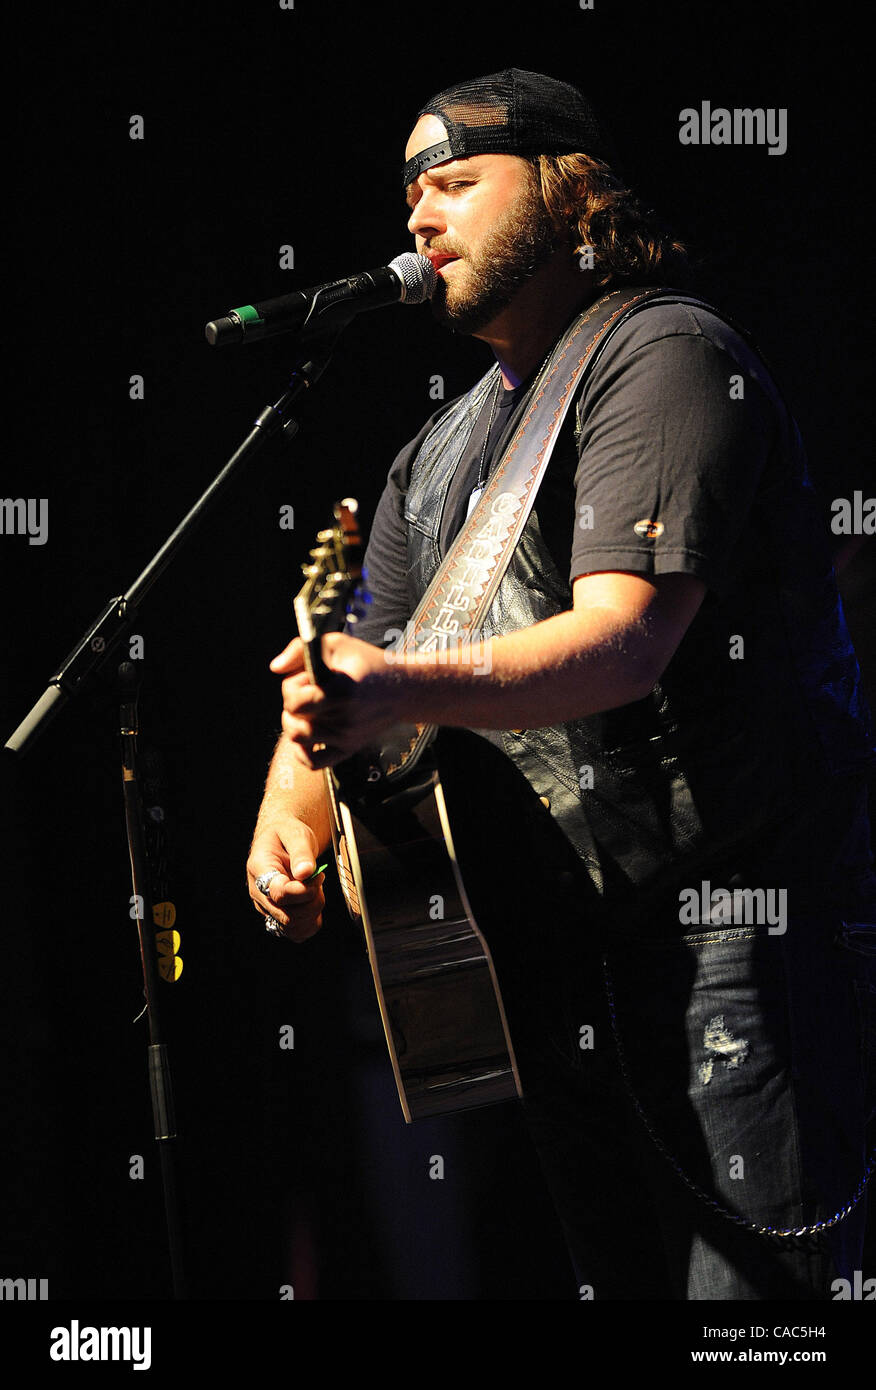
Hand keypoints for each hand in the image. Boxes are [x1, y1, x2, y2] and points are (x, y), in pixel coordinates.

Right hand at [247, 821, 324, 942]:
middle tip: (318, 879)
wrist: (282, 842)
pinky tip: (313, 904)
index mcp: (259, 869)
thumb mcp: (296, 834)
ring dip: (313, 911)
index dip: (302, 891)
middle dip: (312, 901)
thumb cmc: (287, 836)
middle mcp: (259, 893)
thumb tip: (306, 873)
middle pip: (287, 915)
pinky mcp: (277, 917)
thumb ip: (301, 852)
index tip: (317, 876)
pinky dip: (311, 923)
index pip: (278, 893)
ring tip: (315, 889)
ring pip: (292, 927)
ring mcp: (267, 908)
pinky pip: (296, 933)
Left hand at [271, 632, 402, 769]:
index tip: (307, 678)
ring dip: (294, 722)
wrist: (403, 690)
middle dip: (293, 701)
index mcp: (342, 692)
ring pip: (297, 739)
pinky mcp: (348, 749)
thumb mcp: (336, 643)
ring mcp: (346, 738)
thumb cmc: (366, 663)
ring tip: (307, 710)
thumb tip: (275, 668)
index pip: (296, 702)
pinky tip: (308, 733)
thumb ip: (300, 649)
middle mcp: (345, 719)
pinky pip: (311, 762)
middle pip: (293, 718)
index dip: (293, 688)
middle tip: (309, 691)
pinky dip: (301, 750)